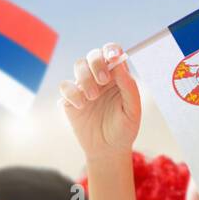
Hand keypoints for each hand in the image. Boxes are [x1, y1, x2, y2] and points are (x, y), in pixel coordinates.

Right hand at [60, 43, 141, 161]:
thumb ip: (129, 87)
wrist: (108, 150)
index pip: (113, 53)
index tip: (112, 56)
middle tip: (103, 80)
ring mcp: (85, 86)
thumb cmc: (124, 129)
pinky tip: (80, 105)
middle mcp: (101, 77)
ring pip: (79, 66)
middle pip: (93, 55)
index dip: (111, 49)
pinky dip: (71, 92)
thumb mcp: (132, 111)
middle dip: (97, 63)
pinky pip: (65, 85)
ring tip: (93, 97)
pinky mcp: (70, 98)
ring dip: (85, 78)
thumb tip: (119, 64)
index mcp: (118, 77)